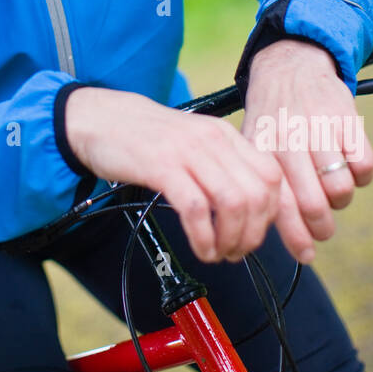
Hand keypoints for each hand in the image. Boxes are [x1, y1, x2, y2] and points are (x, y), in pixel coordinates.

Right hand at [64, 86, 308, 264]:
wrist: (101, 119)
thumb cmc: (147, 138)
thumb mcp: (194, 141)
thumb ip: (222, 166)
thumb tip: (250, 207)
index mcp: (224, 135)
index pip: (271, 176)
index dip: (271, 214)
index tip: (255, 233)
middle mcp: (212, 140)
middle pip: (257, 195)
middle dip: (253, 235)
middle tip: (236, 251)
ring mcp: (187, 152)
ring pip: (233, 204)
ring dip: (230, 240)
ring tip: (217, 252)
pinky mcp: (162, 166)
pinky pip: (196, 209)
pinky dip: (203, 238)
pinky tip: (200, 248)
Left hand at [240, 39, 372, 247]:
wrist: (289, 66)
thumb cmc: (271, 116)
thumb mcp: (253, 144)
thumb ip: (259, 182)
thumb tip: (264, 233)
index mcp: (263, 151)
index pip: (279, 205)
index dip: (295, 237)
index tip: (306, 255)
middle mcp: (290, 141)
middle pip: (314, 204)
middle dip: (322, 228)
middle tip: (323, 231)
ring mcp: (320, 130)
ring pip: (341, 190)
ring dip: (340, 201)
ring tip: (331, 192)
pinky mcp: (347, 120)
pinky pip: (365, 167)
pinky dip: (361, 176)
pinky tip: (348, 168)